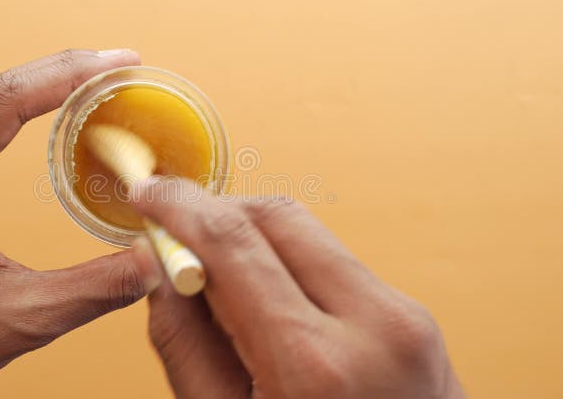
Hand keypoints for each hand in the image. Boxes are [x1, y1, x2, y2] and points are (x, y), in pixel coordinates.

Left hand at [0, 49, 159, 398]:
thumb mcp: (21, 319)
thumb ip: (96, 287)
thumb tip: (155, 260)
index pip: (1, 103)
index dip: (66, 75)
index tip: (117, 61)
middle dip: (57, 72)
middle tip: (115, 64)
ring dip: (29, 86)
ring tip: (83, 77)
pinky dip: (1, 108)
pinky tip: (27, 109)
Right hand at [132, 179, 465, 398]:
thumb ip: (185, 344)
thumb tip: (159, 269)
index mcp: (315, 367)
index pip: (234, 243)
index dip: (181, 208)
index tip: (150, 196)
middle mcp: (372, 326)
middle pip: (278, 216)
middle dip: (216, 211)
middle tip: (175, 229)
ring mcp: (403, 317)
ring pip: (308, 232)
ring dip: (252, 236)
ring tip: (218, 274)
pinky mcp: (411, 316)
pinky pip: (334, 262)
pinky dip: (287, 262)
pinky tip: (264, 294)